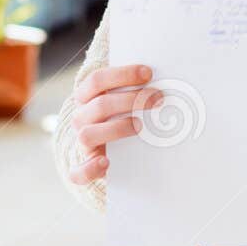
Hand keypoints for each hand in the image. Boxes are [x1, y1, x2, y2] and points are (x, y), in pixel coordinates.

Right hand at [66, 64, 162, 185]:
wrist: (106, 153)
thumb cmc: (120, 118)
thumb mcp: (123, 101)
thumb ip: (136, 90)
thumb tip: (168, 81)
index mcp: (86, 97)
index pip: (97, 80)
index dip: (122, 74)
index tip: (148, 73)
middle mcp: (81, 118)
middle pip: (100, 105)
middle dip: (131, 99)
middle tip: (158, 98)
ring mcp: (81, 143)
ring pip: (88, 134)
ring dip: (117, 128)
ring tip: (141, 126)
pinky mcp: (83, 168)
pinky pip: (78, 172)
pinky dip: (90, 168)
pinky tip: (106, 162)